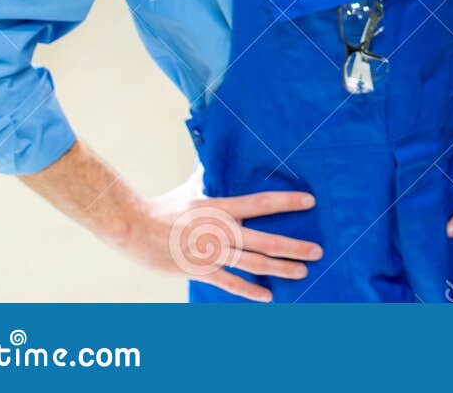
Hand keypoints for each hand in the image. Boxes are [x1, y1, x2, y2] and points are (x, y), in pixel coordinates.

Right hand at [112, 174, 322, 302]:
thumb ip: (208, 175)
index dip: (288, 201)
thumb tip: (213, 155)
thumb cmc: (164, 206)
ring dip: (281, 269)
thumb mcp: (191, 186)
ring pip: (255, 263)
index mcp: (222, 208)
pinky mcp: (202, 271)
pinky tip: (268, 297)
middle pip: (267, 240)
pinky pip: (231, 283)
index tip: (310, 201)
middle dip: (295, 247)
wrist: (135, 228)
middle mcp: (222, 231)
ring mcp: (213, 253)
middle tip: (317, 251)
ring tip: (302, 272)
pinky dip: (250, 291)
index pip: (262, 202)